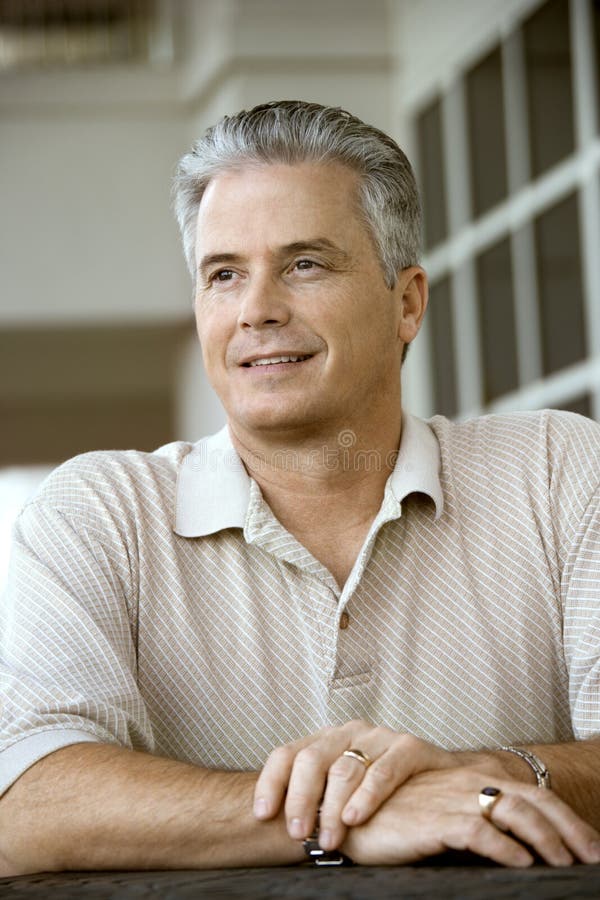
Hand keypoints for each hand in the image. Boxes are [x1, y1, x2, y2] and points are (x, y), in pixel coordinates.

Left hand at [253, 720, 457, 849]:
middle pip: (311, 759)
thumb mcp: (340, 793)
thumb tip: (271, 826)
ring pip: (345, 768)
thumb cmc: (383, 796)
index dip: (271, 782)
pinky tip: (355, 817)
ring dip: (333, 807)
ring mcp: (379, 736)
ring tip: (328, 839)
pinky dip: (367, 796)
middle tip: (298, 833)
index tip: (263, 814)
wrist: (442, 785)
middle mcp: (348, 733)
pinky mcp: (409, 746)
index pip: (286, 754)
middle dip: (301, 799)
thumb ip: (314, 798)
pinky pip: (384, 771)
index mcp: (325, 740)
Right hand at [341, 766, 599, 866]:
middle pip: (534, 799)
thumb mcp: (439, 813)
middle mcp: (467, 781)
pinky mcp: (433, 819)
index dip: (565, 819)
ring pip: (515, 812)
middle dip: (569, 830)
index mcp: (471, 778)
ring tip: (564, 865)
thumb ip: (474, 819)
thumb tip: (517, 848)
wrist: (345, 814)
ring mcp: (451, 797)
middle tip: (591, 859)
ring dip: (547, 841)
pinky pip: (480, 831)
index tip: (589, 847)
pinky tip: (523, 864)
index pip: (532, 793)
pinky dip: (507, 849)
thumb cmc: (393, 818)